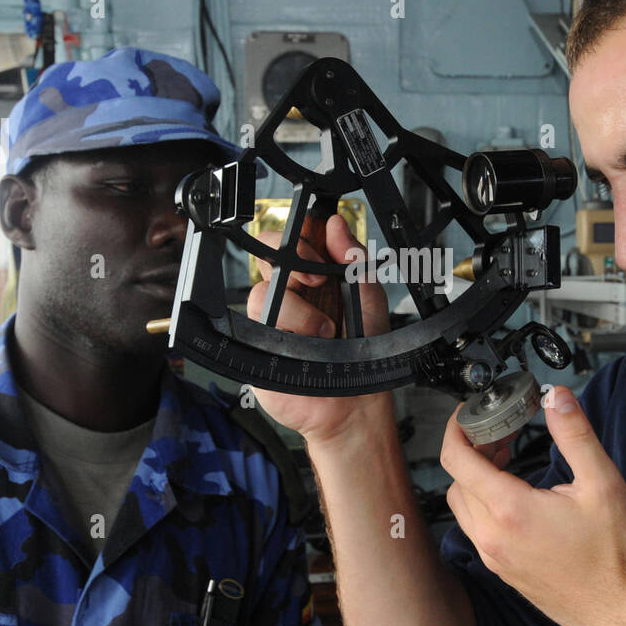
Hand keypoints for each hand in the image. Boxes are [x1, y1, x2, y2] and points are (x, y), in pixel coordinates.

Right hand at [246, 214, 391, 443]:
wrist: (355, 401)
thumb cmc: (365, 353)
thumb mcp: (369, 296)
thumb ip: (355, 258)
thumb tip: (335, 223)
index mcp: (314, 277)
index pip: (293, 240)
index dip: (301, 238)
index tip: (323, 252)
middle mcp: (289, 294)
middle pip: (268, 255)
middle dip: (294, 261)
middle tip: (318, 279)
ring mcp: (271, 319)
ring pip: (265, 291)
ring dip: (302, 312)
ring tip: (325, 333)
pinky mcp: (257, 345)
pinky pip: (256, 324)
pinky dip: (287, 333)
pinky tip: (305, 347)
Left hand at [440, 384, 625, 625]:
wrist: (621, 612)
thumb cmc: (616, 555)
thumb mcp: (602, 482)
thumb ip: (575, 434)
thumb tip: (557, 397)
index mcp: (511, 510)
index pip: (457, 460)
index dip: (457, 429)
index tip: (467, 413)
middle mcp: (493, 537)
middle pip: (456, 481)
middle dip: (471, 450)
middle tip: (500, 434)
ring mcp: (494, 558)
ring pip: (462, 507)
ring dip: (474, 478)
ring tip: (506, 460)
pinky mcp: (502, 571)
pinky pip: (476, 530)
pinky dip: (483, 504)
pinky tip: (514, 495)